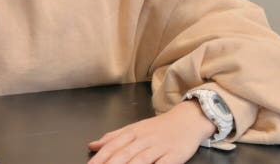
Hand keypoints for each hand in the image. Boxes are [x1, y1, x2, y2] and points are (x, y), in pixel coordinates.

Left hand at [87, 100, 215, 163]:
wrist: (187, 119)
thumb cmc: (158, 127)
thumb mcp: (134, 128)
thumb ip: (113, 137)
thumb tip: (92, 146)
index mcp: (131, 133)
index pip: (112, 146)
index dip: (100, 158)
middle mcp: (143, 140)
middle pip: (123, 154)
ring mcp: (159, 147)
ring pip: (140, 160)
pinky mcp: (174, 155)